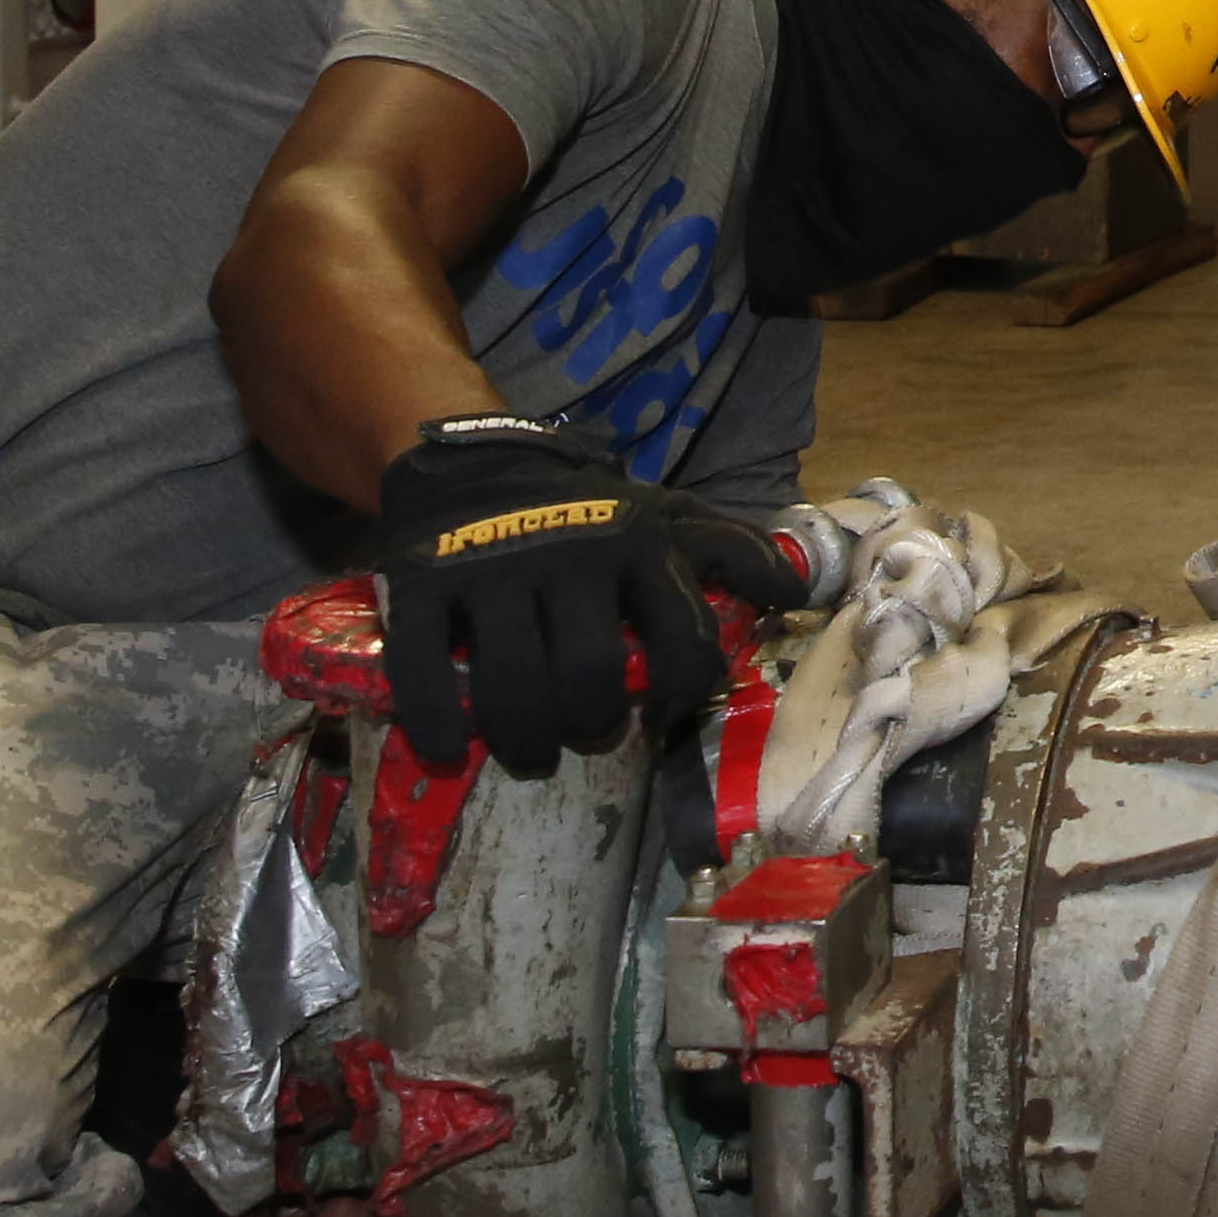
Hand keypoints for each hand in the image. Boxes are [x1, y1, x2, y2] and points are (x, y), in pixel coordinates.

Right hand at [369, 415, 795, 777]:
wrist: (477, 463)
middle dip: (593, 723)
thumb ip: (733, 552)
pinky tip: (451, 747)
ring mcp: (491, 571)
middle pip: (590, 672)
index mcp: (640, 546)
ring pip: (515, 681)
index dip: (680, 689)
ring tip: (532, 753)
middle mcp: (570, 557)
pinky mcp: (420, 584)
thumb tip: (797, 594)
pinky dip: (437, 721)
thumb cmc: (589, 513)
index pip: (683, 635)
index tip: (659, 712)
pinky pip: (421, 667)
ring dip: (525, 739)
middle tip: (587, 734)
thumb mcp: (669, 516)